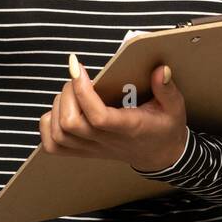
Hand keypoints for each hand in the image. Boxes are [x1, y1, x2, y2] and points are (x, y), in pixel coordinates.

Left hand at [38, 54, 188, 171]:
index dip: (82, 91)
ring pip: (59, 134)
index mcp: (128, 128)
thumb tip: (161, 69)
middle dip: (67, 94)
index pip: (98, 117)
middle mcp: (106, 141)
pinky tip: (59, 110)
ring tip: (70, 90)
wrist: (160, 154)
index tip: (77, 67)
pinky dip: (48, 126)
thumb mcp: (174, 107)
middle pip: (71, 124)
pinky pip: (54, 146)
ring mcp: (92, 149)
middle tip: (77, 77)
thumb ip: (167, 88)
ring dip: (57, 106)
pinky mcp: (83, 151)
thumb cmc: (164, 127)